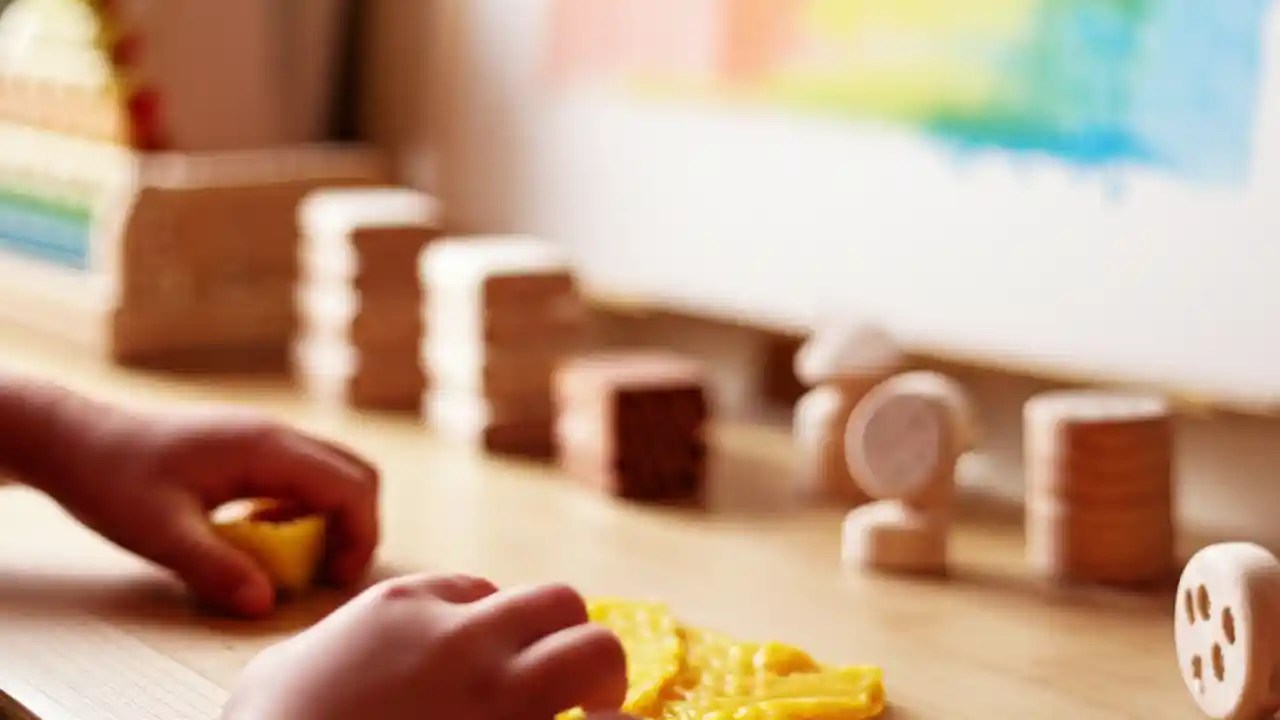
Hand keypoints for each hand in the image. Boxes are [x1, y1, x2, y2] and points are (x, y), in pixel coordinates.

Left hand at [50, 403, 378, 616]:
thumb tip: (263, 603)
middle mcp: (276, 435)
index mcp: (266, 447)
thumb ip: (213, 567)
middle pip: (355, 473)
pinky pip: (303, 477)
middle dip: (357, 525)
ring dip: (332, 518)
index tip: (334, 578)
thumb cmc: (112, 477)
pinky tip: (265, 537)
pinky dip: (305, 510)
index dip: (360, 534)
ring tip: (297, 561)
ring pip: (333, 473)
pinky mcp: (252, 449)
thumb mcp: (158, 532)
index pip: (350, 484)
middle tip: (327, 572)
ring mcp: (265, 438)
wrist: (77, 439)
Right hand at [222, 575, 629, 719]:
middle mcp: (462, 640)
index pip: (476, 593)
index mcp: (401, 609)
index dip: (488, 631)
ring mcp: (498, 695)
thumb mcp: (275, 675)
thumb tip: (326, 660)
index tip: (487, 667)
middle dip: (567, 637)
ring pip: (594, 649)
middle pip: (557, 603)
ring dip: (603, 677)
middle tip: (567, 684)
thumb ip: (324, 651)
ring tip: (599, 713)